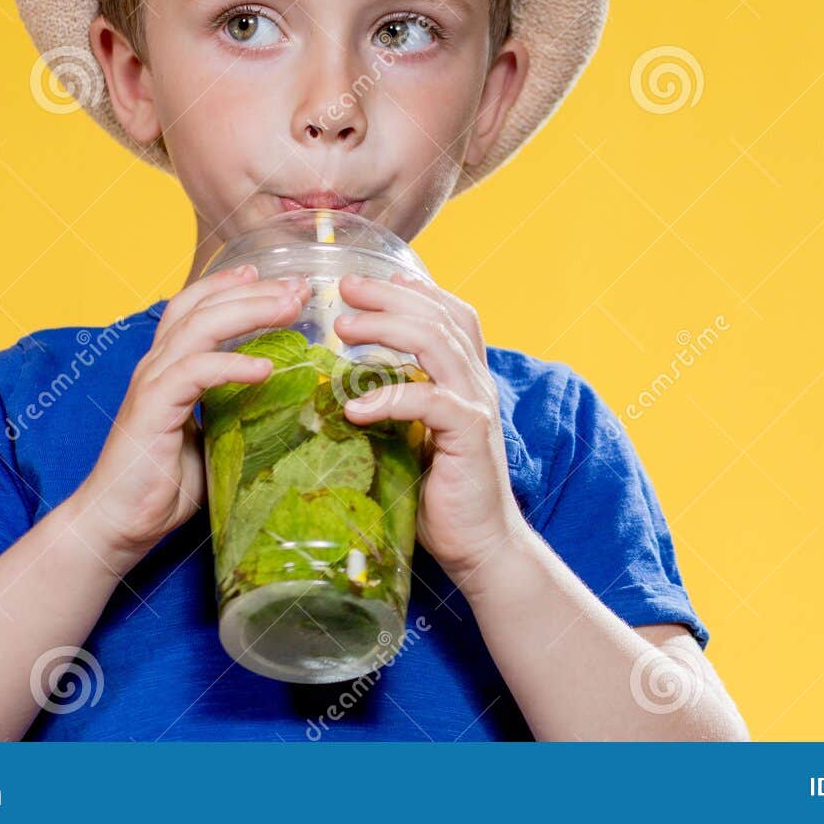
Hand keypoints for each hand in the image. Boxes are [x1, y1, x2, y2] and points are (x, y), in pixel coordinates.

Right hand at [72, 263, 311, 568]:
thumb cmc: (164, 485)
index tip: (273, 278)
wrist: (120, 522)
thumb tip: (284, 408)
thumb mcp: (212, 438)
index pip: (196, 308)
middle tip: (298, 287)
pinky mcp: (152, 408)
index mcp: (169, 367)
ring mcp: (152, 383)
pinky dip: (232, 364)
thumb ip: (235, 413)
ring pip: (201, 327)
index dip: (231, 287)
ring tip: (290, 309)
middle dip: (254, 291)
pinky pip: (196, 372)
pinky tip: (267, 368)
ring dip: (249, 312)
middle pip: (204, 306)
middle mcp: (157, 366)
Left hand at [330, 271, 528, 589]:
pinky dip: (390, 396)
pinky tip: (355, 404)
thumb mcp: (415, 438)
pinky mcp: (469, 435)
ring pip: (435, 344)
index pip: (449, 313)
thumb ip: (396, 406)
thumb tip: (343, 387)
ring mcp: (476, 405)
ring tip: (343, 328)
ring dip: (385, 329)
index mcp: (466, 378)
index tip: (372, 278)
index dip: (415, 289)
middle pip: (437, 317)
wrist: (481, 545)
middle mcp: (475, 382)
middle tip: (343, 290)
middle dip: (389, 296)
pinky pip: (430, 401)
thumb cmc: (440, 494)